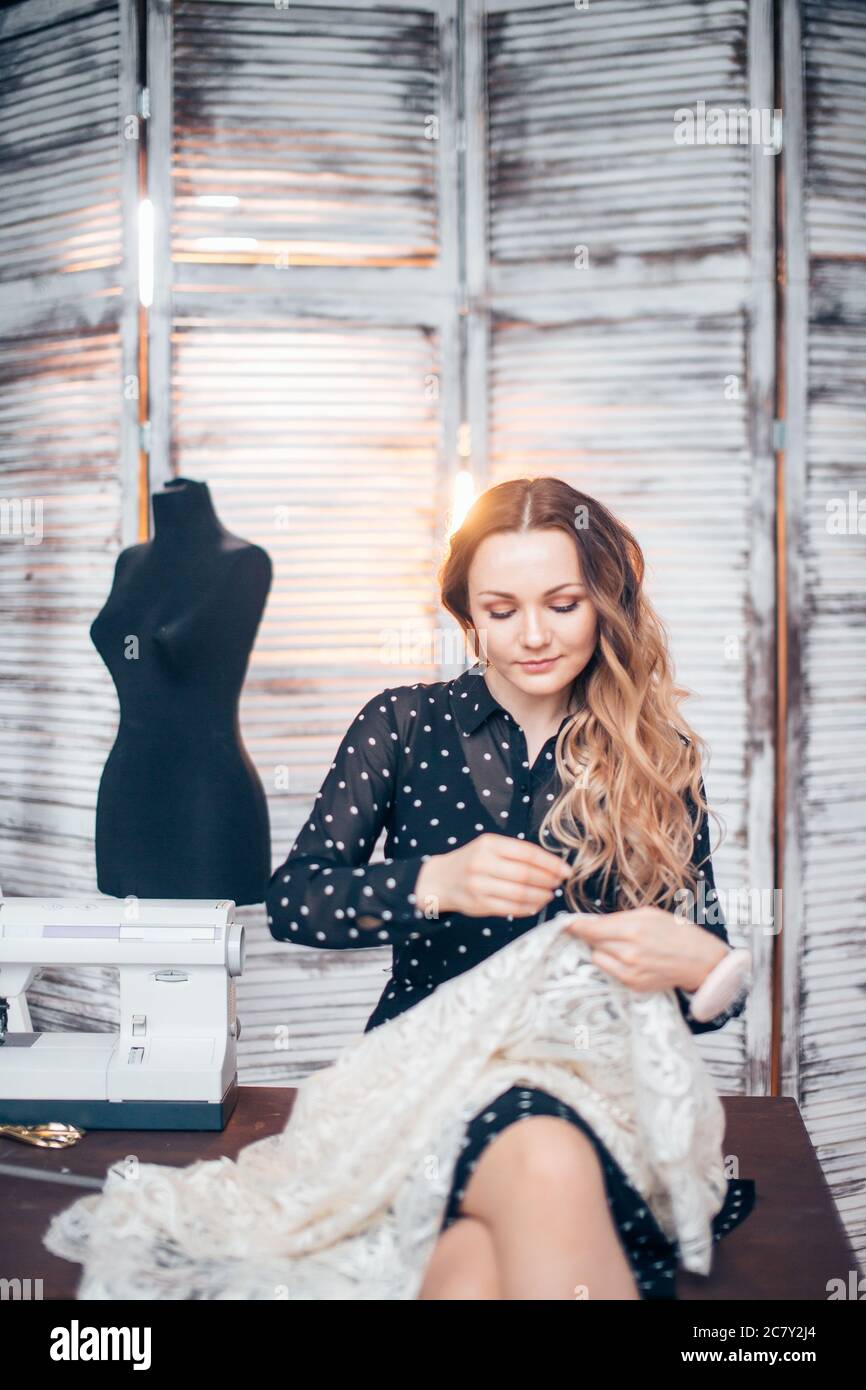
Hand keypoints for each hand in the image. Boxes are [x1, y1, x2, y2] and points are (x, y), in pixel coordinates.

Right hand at [414, 834, 570, 919]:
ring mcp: (479, 886)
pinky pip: (510, 909)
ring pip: (519, 893)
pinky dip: (528, 908)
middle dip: (548, 880)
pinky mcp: (479, 905)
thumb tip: (552, 866)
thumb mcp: (489, 847)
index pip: (527, 853)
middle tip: (560, 883)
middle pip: (525, 874)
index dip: (550, 863)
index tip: (565, 869)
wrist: (440, 879)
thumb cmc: (472, 861)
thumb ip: (515, 853)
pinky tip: (536, 904)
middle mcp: (482, 863)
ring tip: (550, 894)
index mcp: (489, 844)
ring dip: (541, 896)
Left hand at [561, 905, 729, 993]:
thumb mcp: (649, 914)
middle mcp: (628, 954)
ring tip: (621, 945)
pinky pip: (609, 972)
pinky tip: (629, 958)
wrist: (700, 961)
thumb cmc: (678, 932)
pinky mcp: (633, 985)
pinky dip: (613, 964)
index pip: (591, 929)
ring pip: (597, 958)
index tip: (565, 924)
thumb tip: (593, 922)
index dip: (575, 926)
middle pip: (592, 943)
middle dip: (593, 936)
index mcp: (632, 930)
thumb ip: (619, 918)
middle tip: (602, 931)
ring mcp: (630, 972)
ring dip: (603, 951)